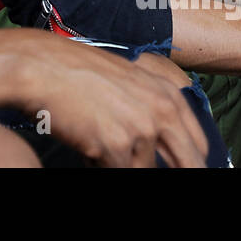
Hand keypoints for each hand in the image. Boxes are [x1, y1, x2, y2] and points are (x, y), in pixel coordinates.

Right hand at [16, 33, 209, 167]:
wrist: (40, 67)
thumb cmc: (77, 71)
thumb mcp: (127, 81)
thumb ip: (152, 109)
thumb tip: (163, 147)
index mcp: (169, 95)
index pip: (199, 147)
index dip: (189, 163)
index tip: (175, 166)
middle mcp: (162, 112)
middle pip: (189, 165)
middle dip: (172, 172)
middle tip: (136, 163)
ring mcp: (140, 130)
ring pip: (141, 170)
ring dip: (121, 164)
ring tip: (99, 143)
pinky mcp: (115, 146)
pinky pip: (115, 173)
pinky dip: (99, 164)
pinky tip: (86, 145)